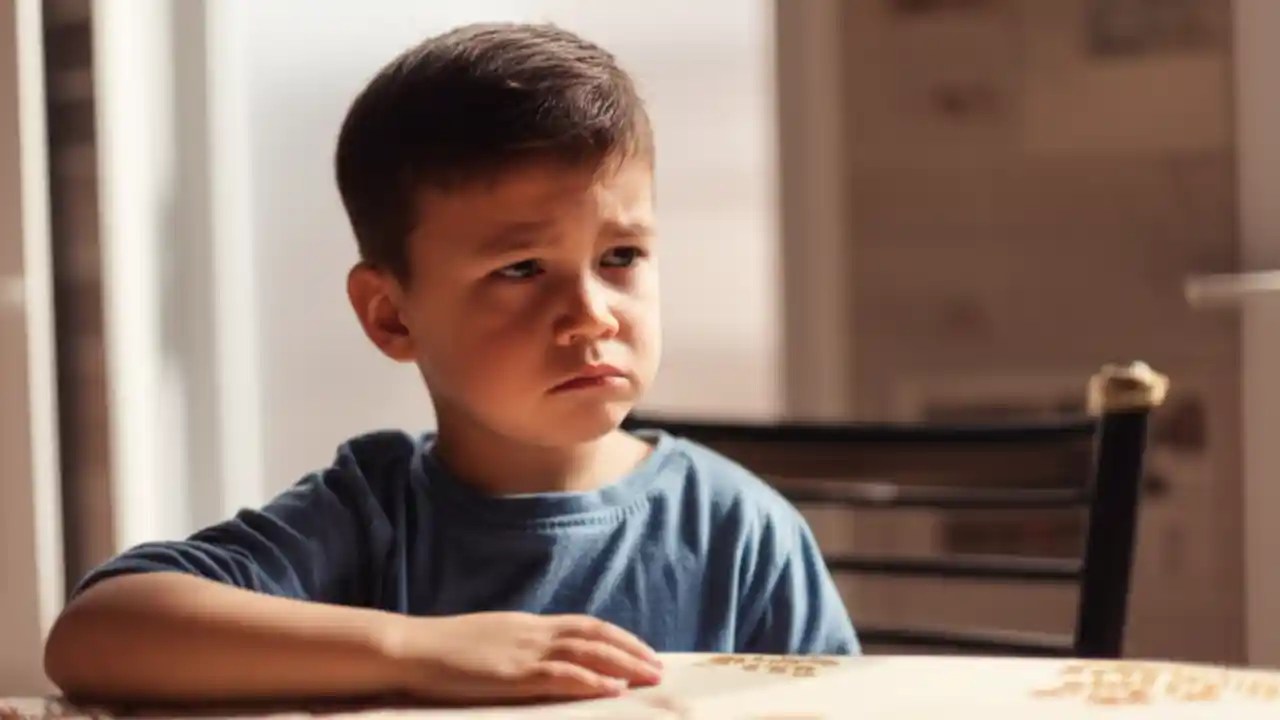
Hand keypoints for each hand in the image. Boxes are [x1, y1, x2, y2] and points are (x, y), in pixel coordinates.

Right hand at [383, 612, 663, 702]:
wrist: (411, 647)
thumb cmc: (443, 651)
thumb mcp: (489, 641)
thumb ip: (517, 647)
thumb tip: (538, 658)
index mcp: (528, 625)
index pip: (584, 625)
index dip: (616, 637)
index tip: (640, 650)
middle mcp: (533, 632)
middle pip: (594, 634)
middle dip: (631, 650)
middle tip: (658, 666)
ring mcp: (523, 652)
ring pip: (586, 651)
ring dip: (623, 663)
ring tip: (649, 676)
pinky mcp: (512, 674)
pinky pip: (560, 675)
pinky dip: (590, 679)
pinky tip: (612, 688)